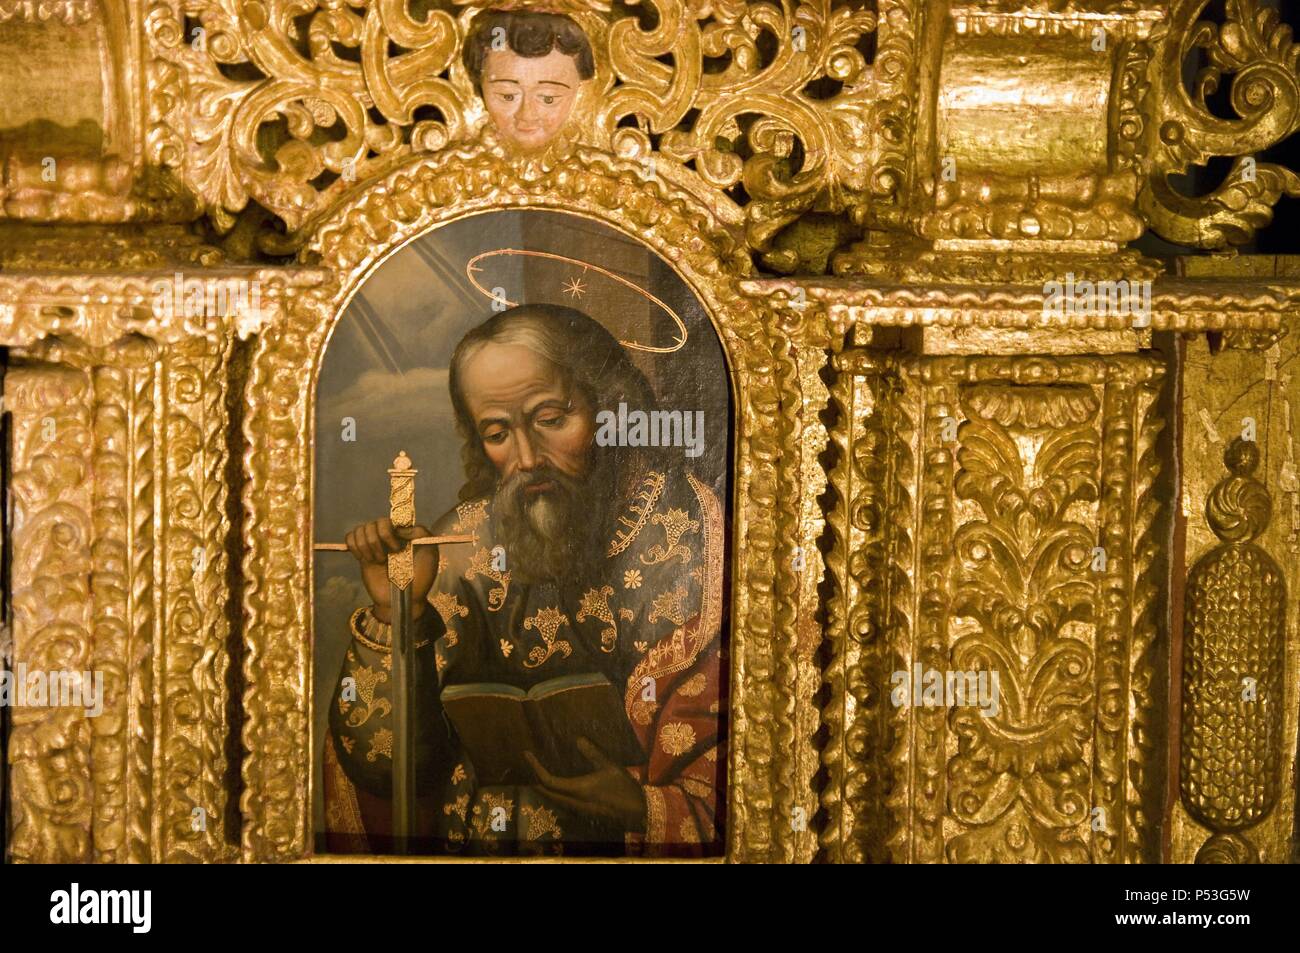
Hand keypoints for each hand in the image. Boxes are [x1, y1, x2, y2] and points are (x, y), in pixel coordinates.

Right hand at [345, 518, 436, 622]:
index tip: (397, 548)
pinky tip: (365, 559)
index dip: (388, 533)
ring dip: (367, 547)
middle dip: (378, 541)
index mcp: (404, 533)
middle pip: (373, 524)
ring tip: (378, 561)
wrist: (404, 600)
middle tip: (386, 559)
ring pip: (360, 530)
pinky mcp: (362, 555)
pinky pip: (350, 538)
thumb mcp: (430, 554)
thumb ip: (421, 533)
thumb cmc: (421, 579)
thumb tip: (399, 527)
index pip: (389, 519)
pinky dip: (355, 546)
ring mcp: (375, 545)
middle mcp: (388, 536)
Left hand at [525, 737, 646, 831]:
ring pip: (553, 801)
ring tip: (538, 775)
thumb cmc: (624, 788)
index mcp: (577, 790)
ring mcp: (577, 811)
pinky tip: (558, 788)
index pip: (548, 781)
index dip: (535, 768)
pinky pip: (562, 805)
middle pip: (547, 794)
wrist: (636, 812)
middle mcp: (573, 803)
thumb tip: (578, 739)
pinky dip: (555, 795)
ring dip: (544, 789)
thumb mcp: (611, 767)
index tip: (527, 755)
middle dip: (535, 780)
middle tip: (529, 765)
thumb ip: (593, 753)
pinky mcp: (583, 814)